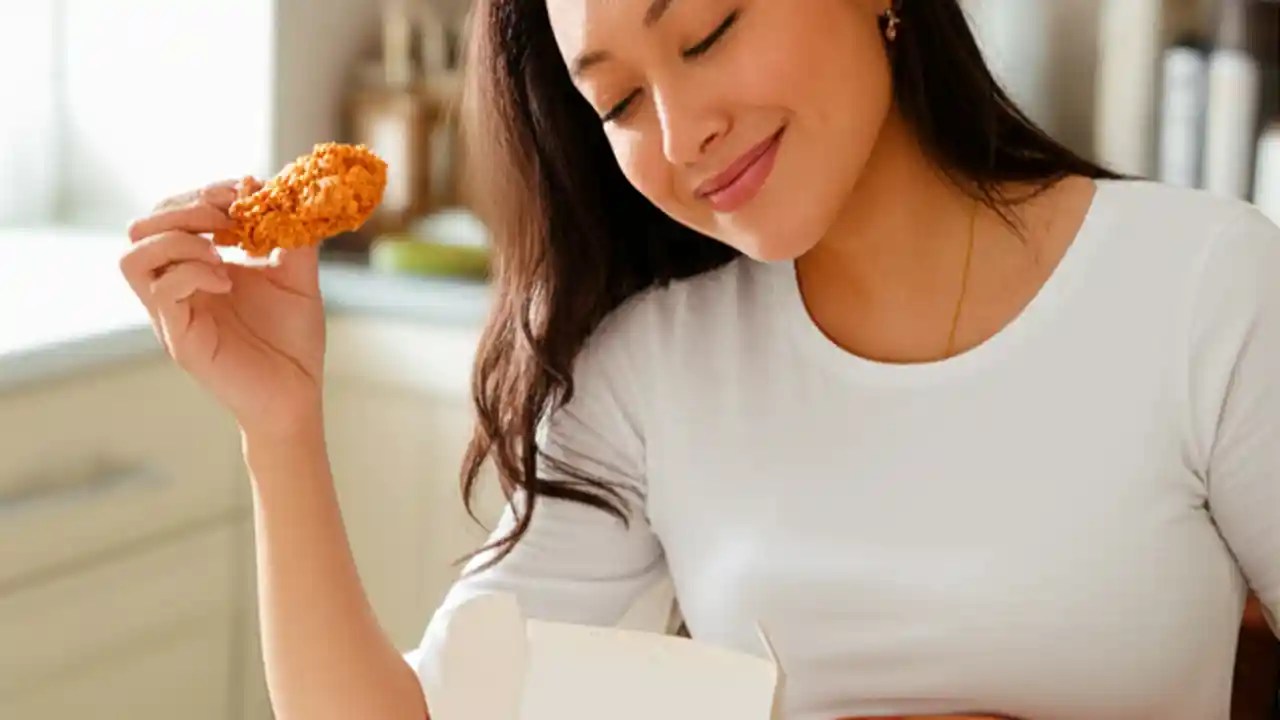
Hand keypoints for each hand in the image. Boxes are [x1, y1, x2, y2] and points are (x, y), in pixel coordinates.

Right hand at [121, 180, 326, 435]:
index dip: (203, 192)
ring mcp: (172, 313)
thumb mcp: (297, 275)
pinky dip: (193, 272)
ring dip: (179, 238)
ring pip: (133, 255)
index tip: (245, 191)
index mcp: (196, 267)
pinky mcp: (178, 337)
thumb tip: (284, 190)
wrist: (298, 395)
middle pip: (141, 226)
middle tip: (230, 216)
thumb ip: (291, 234)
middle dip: (185, 207)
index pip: (170, 212)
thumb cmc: (292, 340)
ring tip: (221, 249)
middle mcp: (176, 287)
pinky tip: (228, 280)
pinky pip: (161, 291)